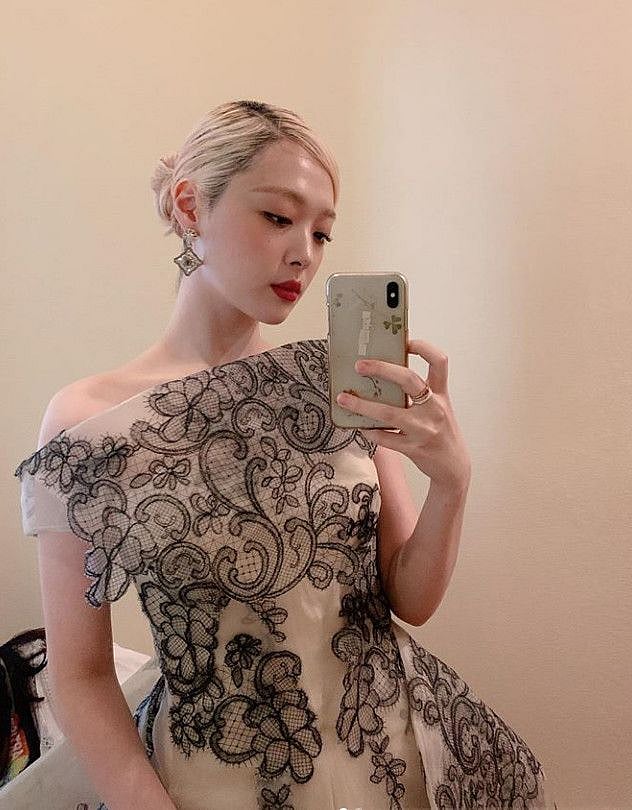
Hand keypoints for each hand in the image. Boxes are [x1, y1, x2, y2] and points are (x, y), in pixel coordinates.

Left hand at [335, 338, 471, 490]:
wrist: (453, 467)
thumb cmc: (441, 433)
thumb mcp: (438, 408)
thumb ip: (419, 394)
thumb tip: (384, 376)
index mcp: (441, 394)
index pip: (439, 362)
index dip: (423, 348)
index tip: (405, 342)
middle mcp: (434, 408)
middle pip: (408, 380)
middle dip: (382, 369)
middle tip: (359, 365)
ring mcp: (423, 429)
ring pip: (389, 413)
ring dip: (362, 405)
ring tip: (343, 399)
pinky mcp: (413, 448)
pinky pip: (385, 438)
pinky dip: (369, 431)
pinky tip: (357, 426)